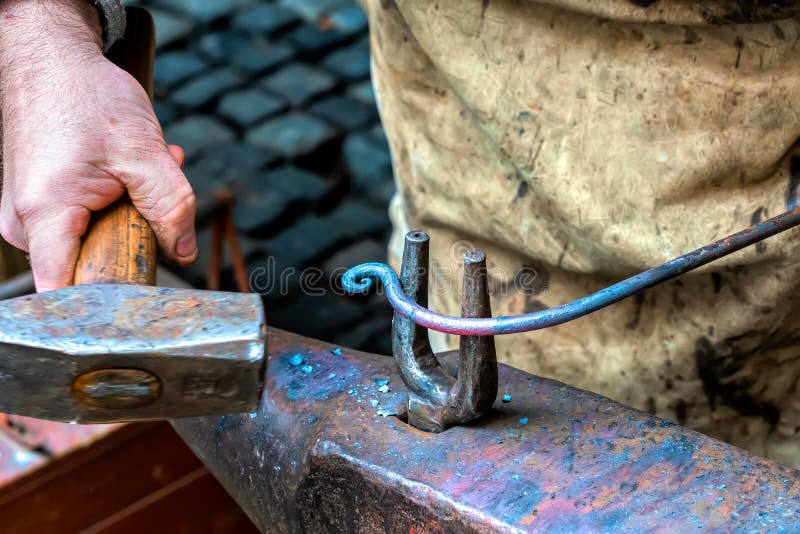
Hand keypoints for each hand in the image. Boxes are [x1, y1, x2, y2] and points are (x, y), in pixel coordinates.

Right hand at [0, 0, 197, 291]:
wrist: (51, 59)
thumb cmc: (87, 96)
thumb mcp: (143, 152)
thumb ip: (171, 207)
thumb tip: (184, 252)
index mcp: (45, 213)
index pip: (65, 291)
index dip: (104, 304)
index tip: (138, 304)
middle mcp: (25, 223)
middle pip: (87, 266)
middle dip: (131, 235)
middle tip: (150, 192)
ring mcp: (27, 215)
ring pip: (89, 241)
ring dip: (126, 211)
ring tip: (140, 170)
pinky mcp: (38, 206)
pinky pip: (79, 223)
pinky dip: (110, 201)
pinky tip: (125, 171)